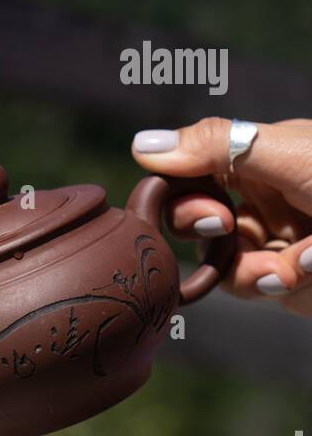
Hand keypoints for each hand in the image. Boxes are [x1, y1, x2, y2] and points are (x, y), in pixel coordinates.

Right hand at [131, 118, 311, 316]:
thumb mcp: (285, 151)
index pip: (190, 177)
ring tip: (301, 265)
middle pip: (197, 231)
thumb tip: (140, 145)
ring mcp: (275, 243)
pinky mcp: (291, 280)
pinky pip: (261, 290)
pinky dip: (284, 284)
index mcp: (257, 158)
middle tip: (232, 235)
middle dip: (216, 243)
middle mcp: (261, 200)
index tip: (211, 215)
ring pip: (226, 270)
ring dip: (256, 272)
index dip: (185, 202)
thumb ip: (214, 146)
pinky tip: (311, 270)